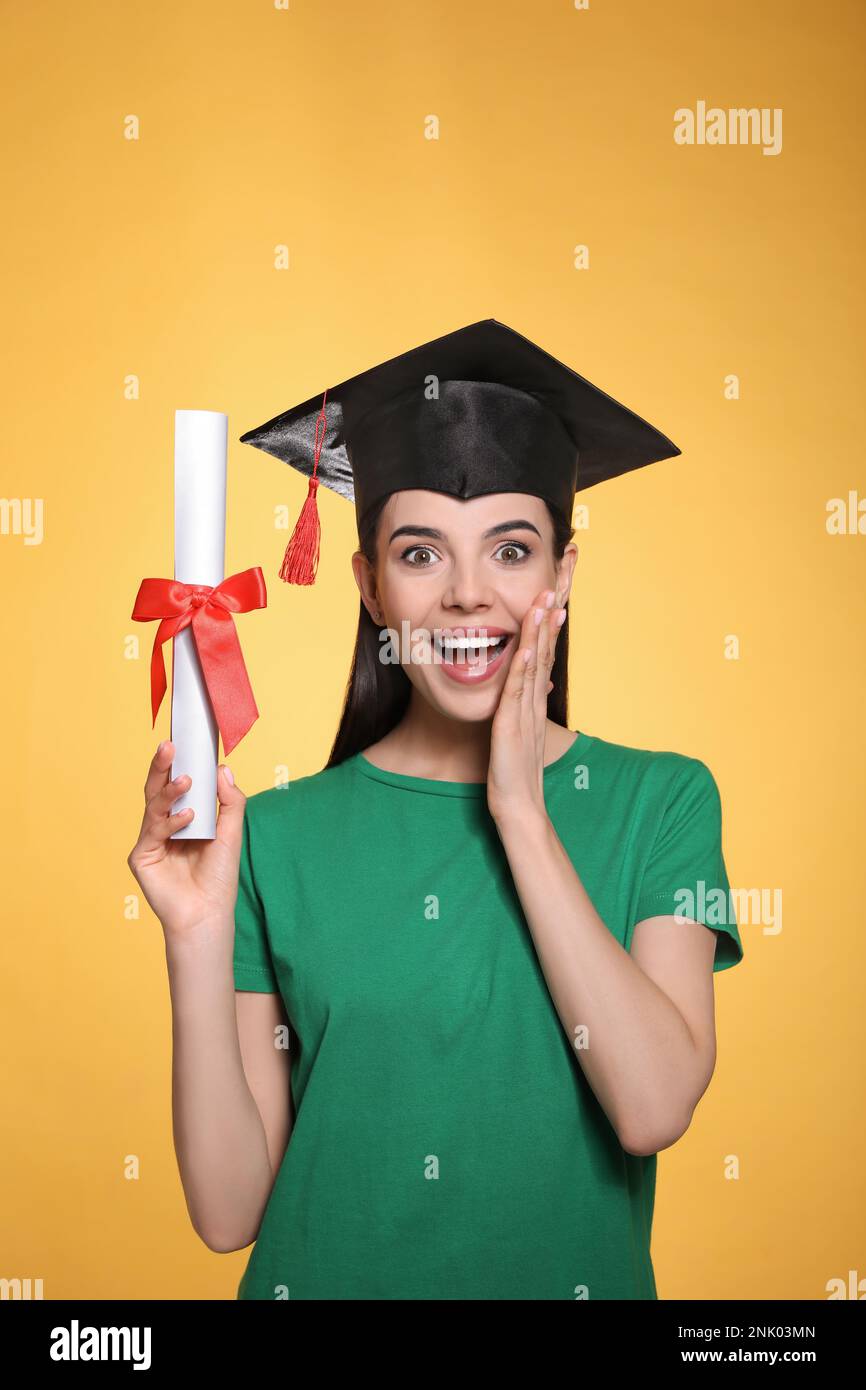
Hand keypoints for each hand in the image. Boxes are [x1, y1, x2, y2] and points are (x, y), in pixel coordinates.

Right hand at [126, 740, 246, 939]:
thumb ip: (229, 801)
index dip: (179, 764)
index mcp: (183, 818)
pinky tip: (188, 818)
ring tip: (186, 781)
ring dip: (170, 791)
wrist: (207, 912)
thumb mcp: (230, 832)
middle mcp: (164, 826)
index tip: (184, 742)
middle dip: (162, 766)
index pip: (178, 785)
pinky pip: (153, 831)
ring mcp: (151, 840)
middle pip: (158, 789)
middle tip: (168, 746)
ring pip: (154, 805)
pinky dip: (171, 822)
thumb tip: (223, 768)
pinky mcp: (141, 856)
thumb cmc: (219, 875)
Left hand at [486, 587, 566, 827]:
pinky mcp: (510, 728)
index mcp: (533, 704)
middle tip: (553, 590)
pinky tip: (522, 650)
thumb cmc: (513, 775)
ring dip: (536, 635)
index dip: (546, 630)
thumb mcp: (516, 736)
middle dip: (547, 621)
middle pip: (542, 654)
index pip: (542, 659)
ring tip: (542, 605)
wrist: (519, 807)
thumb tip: (513, 700)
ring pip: (532, 667)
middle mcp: (533, 704)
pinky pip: (515, 694)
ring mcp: (524, 714)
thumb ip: (517, 716)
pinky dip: (520, 670)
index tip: (552, 603)